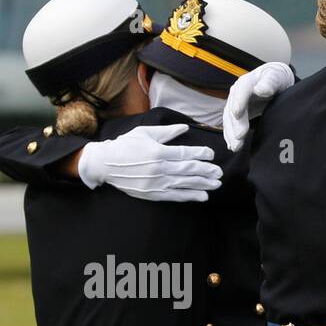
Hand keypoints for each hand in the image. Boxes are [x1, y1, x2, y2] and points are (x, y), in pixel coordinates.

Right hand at [77, 124, 220, 201]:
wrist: (105, 164)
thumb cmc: (125, 145)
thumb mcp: (145, 133)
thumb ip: (166, 132)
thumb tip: (184, 128)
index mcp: (158, 151)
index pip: (184, 153)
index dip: (200, 154)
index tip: (211, 154)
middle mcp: (159, 168)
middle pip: (188, 170)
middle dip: (206, 171)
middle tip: (219, 172)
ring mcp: (156, 183)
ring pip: (185, 184)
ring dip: (203, 184)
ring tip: (216, 184)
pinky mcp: (152, 194)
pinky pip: (175, 196)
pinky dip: (190, 196)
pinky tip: (202, 196)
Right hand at [223, 62, 294, 151]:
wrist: (274, 83)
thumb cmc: (277, 79)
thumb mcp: (277, 77)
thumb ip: (270, 82)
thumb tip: (260, 89)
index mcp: (247, 81)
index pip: (241, 90)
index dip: (239, 101)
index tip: (237, 113)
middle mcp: (237, 92)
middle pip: (233, 108)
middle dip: (235, 123)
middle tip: (239, 136)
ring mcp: (234, 104)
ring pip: (229, 119)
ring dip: (231, 133)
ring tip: (235, 147)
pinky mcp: (235, 114)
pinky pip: (230, 126)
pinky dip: (230, 136)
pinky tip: (232, 146)